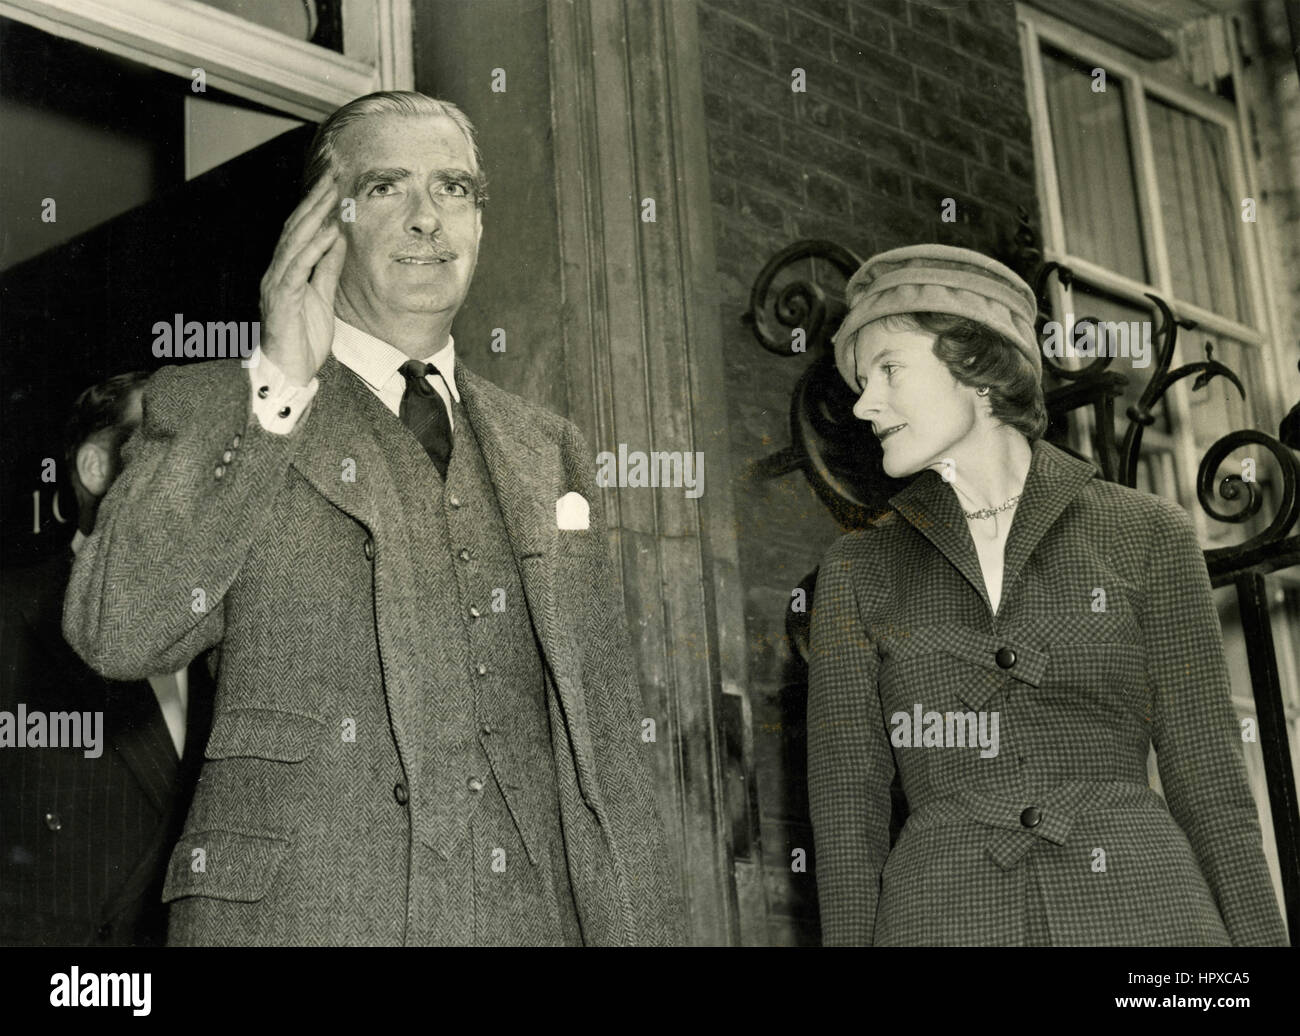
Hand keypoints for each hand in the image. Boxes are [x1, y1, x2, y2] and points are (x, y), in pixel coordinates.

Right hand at [259, 176, 346, 385]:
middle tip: (331, 178)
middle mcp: (277, 273)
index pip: (299, 233)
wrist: (288, 374)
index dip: (314, 208)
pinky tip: (328, 232)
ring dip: (314, 217)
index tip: (332, 186)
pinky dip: (314, 248)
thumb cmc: (302, 341)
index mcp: (286, 273)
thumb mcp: (322, 298)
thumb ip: (327, 269)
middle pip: (294, 230)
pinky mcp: (282, 300)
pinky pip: (298, 269)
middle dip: (313, 202)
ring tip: (331, 196)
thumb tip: (337, 240)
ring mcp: (276, 285)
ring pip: (294, 243)